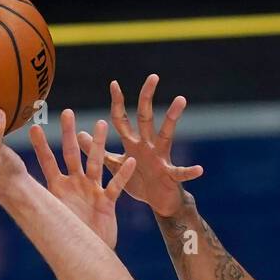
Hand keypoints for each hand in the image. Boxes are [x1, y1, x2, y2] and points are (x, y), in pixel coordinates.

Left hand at [28, 110, 135, 248]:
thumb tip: (9, 197)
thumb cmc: (66, 238)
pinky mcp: (107, 202)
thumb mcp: (49, 219)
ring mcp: (92, 191)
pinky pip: (116, 186)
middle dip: (69, 134)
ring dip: (98, 146)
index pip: (47, 162)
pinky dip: (123, 176)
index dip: (41, 147)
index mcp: (58, 188)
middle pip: (72, 155)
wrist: (87, 254)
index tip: (33, 127)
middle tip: (68, 113)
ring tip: (101, 124)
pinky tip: (131, 161)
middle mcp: (75, 184)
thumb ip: (35, 206)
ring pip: (95, 164)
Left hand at [76, 74, 203, 217]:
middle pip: (145, 117)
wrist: (158, 203)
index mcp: (132, 144)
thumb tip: (80, 134)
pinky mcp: (169, 175)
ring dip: (172, 117)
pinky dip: (190, 171)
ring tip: (180, 99)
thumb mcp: (115, 166)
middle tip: (152, 76)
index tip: (114, 83)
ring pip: (166, 134)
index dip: (118, 103)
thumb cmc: (139, 183)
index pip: (122, 120)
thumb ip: (98, 151)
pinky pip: (180, 172)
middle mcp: (147, 146)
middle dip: (146, 97)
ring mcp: (160, 158)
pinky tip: (200, 169)